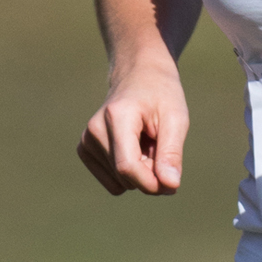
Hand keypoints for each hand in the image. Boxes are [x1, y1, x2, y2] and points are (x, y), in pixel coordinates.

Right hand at [78, 63, 187, 195]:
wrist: (140, 74)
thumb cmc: (161, 95)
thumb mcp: (176, 118)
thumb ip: (172, 153)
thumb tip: (170, 186)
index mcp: (116, 116)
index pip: (127, 167)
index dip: (151, 183)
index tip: (171, 185)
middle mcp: (95, 129)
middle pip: (124, 176)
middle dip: (149, 174)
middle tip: (161, 147)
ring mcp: (87, 139)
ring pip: (119, 182)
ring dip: (140, 171)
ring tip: (146, 142)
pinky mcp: (85, 148)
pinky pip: (112, 181)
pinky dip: (127, 172)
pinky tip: (133, 148)